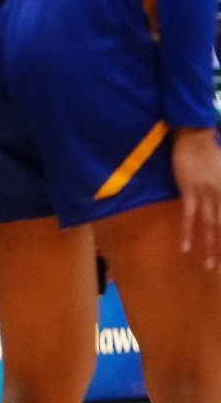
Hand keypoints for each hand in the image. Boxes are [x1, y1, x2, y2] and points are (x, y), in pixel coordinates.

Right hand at [174, 128, 220, 268]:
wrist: (195, 135)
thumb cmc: (209, 150)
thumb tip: (218, 197)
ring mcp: (207, 194)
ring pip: (212, 227)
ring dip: (212, 248)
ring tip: (212, 267)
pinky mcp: (190, 191)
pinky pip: (190, 217)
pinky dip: (188, 233)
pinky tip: (185, 248)